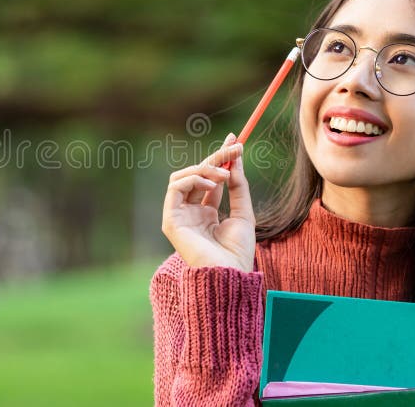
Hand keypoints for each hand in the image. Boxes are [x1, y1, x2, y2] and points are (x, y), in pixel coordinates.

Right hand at [161, 132, 255, 271]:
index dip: (219, 158)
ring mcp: (179, 216)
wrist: (229, 274)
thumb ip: (238, 186)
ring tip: (223, 174)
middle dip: (214, 157)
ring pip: (181, 177)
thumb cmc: (237, 251)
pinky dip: (192, 179)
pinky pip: (174, 189)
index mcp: (205, 213)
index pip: (209, 178)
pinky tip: (210, 183)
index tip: (234, 141)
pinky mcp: (170, 221)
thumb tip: (236, 158)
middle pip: (195, 174)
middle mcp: (190, 212)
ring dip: (203, 168)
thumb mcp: (243, 212)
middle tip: (233, 147)